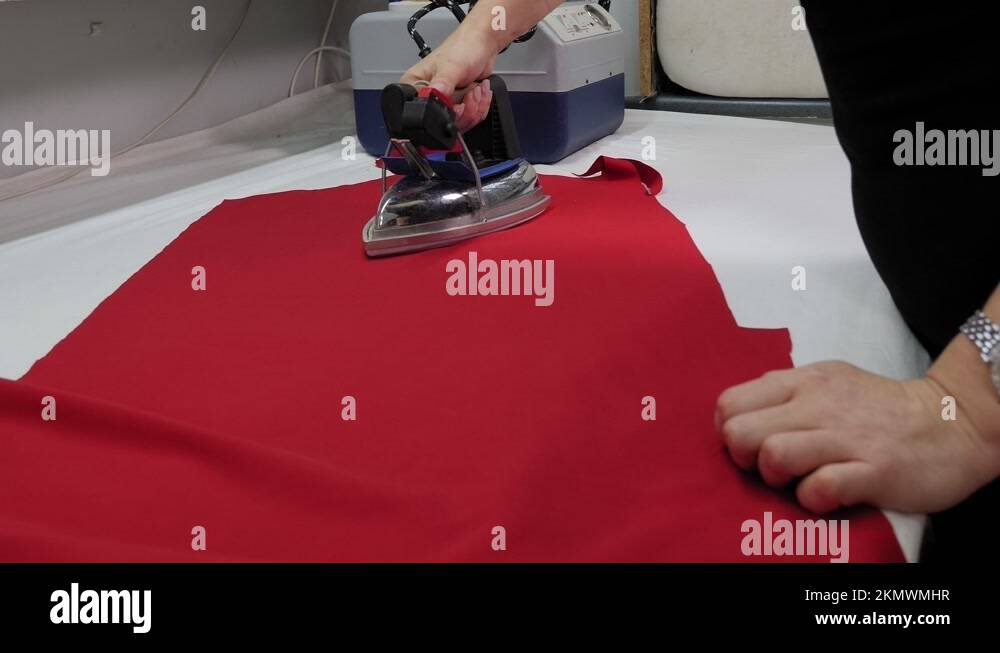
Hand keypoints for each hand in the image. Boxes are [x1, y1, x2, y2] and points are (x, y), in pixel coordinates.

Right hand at [401, 28, 495, 131]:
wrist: (482, 44)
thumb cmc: (463, 48)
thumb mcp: (451, 66)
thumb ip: (442, 82)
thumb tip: (434, 94)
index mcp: (415, 85)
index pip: (424, 113)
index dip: (445, 112)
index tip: (458, 103)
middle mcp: (426, 96)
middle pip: (445, 121)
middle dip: (465, 108)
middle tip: (470, 90)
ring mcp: (443, 102)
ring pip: (460, 122)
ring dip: (475, 106)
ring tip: (475, 88)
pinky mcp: (456, 105)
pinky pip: (469, 118)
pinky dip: (479, 106)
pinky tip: (477, 91)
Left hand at [716, 361, 999, 513]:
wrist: (953, 423)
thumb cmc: (879, 409)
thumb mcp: (828, 383)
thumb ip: (784, 395)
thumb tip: (737, 415)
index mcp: (803, 382)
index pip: (730, 402)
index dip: (729, 430)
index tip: (750, 445)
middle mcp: (819, 404)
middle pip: (739, 432)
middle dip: (743, 458)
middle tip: (768, 469)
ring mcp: (846, 438)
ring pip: (773, 455)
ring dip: (775, 478)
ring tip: (797, 481)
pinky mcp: (874, 471)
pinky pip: (820, 487)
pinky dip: (814, 498)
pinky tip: (826, 495)